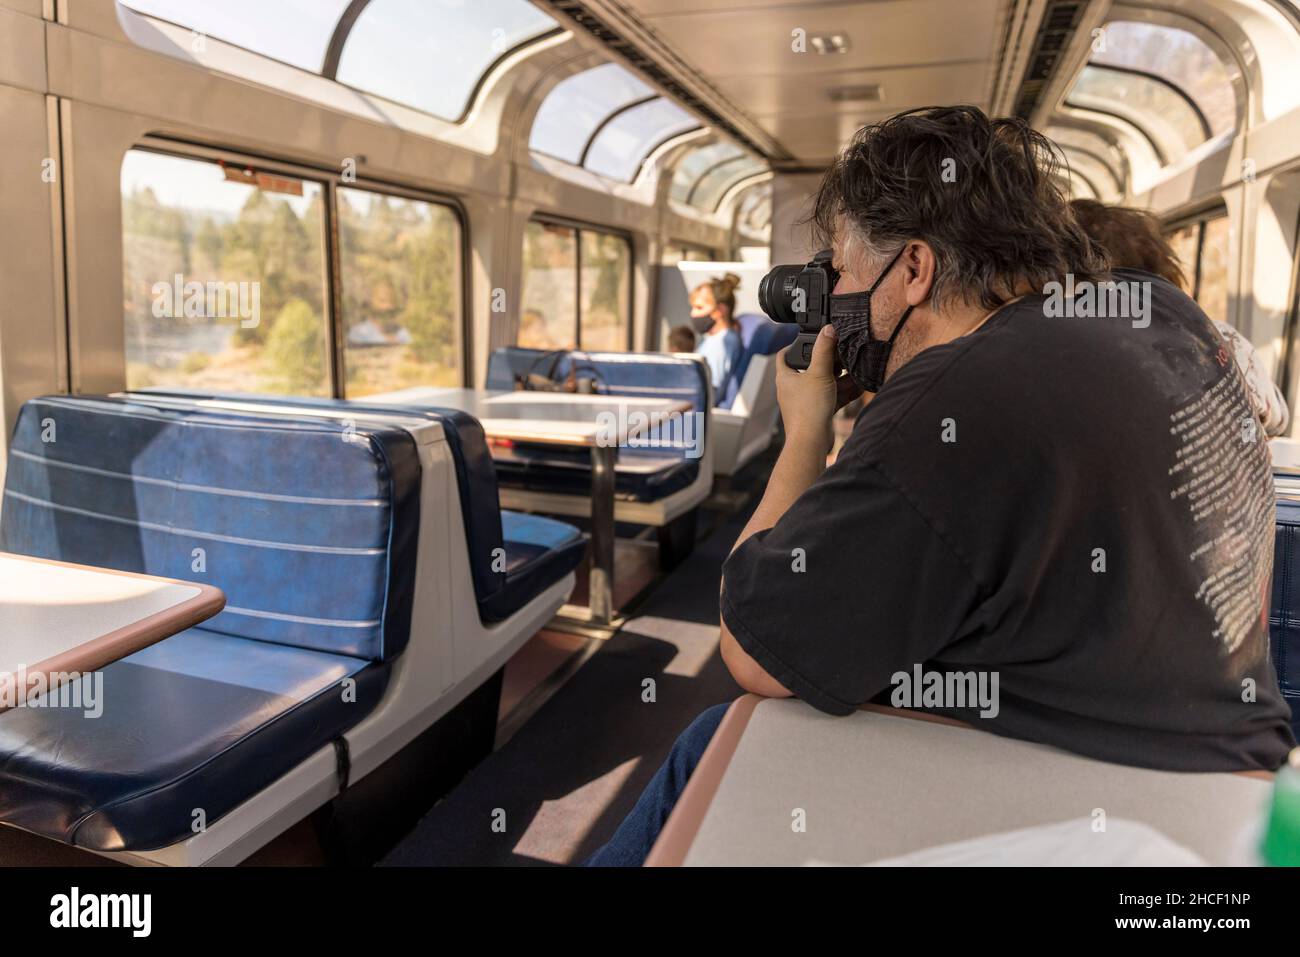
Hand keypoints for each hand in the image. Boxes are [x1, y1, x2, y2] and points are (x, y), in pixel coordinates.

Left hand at [776, 325, 861, 453]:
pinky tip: (859, 386)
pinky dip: (843, 392)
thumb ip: (824, 351)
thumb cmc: (808, 409)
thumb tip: (827, 329)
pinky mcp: (817, 412)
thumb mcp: (819, 374)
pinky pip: (831, 397)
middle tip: (841, 354)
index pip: (784, 355)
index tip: (809, 338)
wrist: (811, 442)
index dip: (794, 345)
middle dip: (827, 362)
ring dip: (840, 378)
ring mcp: (805, 400)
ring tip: (855, 369)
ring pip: (824, 383)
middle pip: (809, 368)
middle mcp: (793, 388)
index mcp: (785, 377)